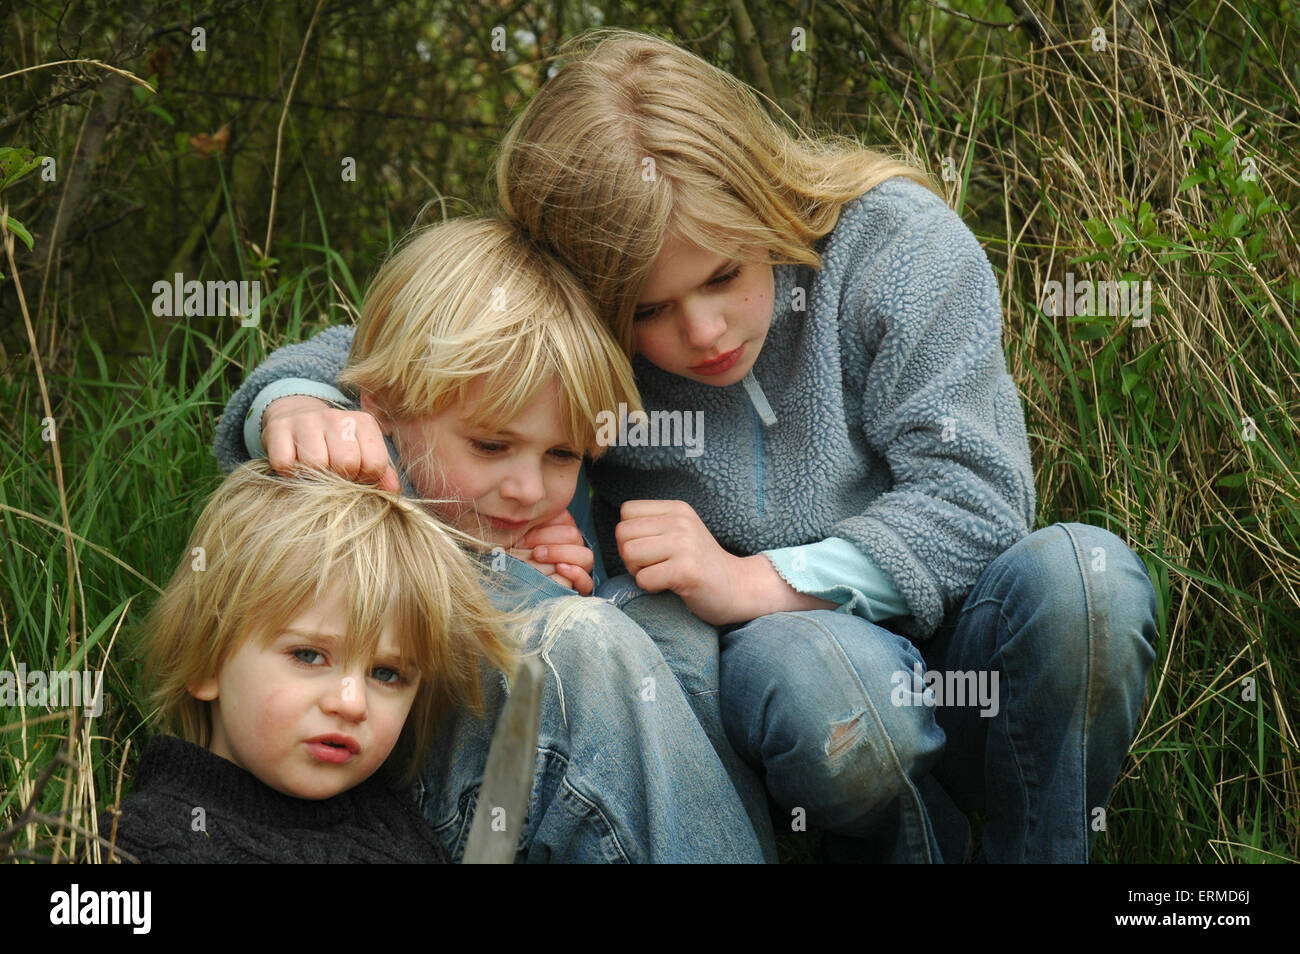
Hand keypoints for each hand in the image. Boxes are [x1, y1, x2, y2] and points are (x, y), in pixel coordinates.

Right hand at [262, 395, 400, 492]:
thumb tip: (393, 490)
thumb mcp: (363, 451)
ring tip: (314, 470)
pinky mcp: (278, 429)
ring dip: (313, 476)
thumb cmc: (336, 443)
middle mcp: (336, 417)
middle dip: (340, 478)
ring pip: (316, 464)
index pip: (374, 463)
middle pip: (346, 463)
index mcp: (363, 423)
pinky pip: (285, 463)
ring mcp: (306, 420)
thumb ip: (380, 472)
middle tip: (333, 474)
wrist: (297, 415)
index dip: (365, 479)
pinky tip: (294, 465)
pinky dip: (288, 472)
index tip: (356, 476)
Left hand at [511, 509, 594, 594]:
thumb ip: (526, 526)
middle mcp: (574, 548)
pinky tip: (559, 569)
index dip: (544, 523)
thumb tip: (525, 515)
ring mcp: (579, 568)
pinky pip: (588, 582)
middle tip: (527, 546)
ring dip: (560, 553)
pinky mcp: (579, 588)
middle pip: (573, 534)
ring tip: (538, 556)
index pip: (564, 518)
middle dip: (547, 538)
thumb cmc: (515, 560)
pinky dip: (576, 574)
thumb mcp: (518, 540)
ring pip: (585, 556)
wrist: (512, 586)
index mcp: (561, 532)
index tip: (522, 535)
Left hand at [613, 500, 754, 623]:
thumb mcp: (679, 532)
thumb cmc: (699, 563)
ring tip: (660, 574)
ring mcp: (685, 545)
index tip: (650, 549)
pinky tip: (669, 586)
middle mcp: (681, 521)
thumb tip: (618, 533)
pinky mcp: (686, 571)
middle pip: (623, 533)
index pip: (627, 512)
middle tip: (652, 566)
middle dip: (629, 555)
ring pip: (629, 554)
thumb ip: (652, 525)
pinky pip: (643, 579)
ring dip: (638, 572)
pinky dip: (650, 587)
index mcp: (677, 508)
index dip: (630, 534)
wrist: (737, 587)